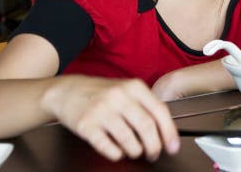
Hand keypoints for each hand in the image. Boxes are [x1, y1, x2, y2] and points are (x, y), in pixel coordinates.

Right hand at [43, 75, 179, 161]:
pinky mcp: (86, 125)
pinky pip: (107, 147)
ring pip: (128, 139)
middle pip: (146, 127)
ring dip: (136, 151)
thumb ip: (146, 105)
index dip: (169, 132)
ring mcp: (101, 110)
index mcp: (134, 87)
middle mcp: (119, 96)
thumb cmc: (101, 93)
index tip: (173, 147)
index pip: (159, 111)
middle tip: (154, 154)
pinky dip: (116, 154)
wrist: (67, 91)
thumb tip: (166, 130)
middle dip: (154, 146)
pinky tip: (118, 151)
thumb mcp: (127, 90)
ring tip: (135, 151)